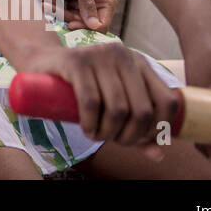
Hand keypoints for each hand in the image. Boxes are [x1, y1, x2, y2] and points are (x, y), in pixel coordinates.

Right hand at [19, 41, 178, 159]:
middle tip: (112, 141)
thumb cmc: (82, 86)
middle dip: (129, 137)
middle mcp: (124, 55)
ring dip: (108, 133)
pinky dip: (92, 124)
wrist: (42, 63)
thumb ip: (136, 126)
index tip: (139, 139)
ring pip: (118, 108)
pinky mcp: (76, 60)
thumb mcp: (113, 103)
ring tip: (97, 136)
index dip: (158, 129)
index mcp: (140, 63)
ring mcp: (100, 55)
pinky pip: (91, 101)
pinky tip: (88, 131)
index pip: (167, 101)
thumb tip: (157, 155)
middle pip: (142, 110)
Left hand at [52, 0, 116, 31]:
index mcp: (106, 1)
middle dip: (65, 15)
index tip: (69, 24)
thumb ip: (87, 3)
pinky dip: (53, 5)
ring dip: (55, 9)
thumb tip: (94, 26)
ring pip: (70, 17)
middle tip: (47, 6)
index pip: (101, 26)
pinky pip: (62, 10)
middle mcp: (97, 5)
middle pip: (82, 23)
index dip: (86, 28)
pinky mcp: (71, 2)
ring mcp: (83, 4)